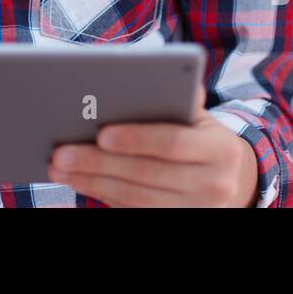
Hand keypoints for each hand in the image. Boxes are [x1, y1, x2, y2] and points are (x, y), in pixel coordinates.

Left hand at [47, 83, 258, 206]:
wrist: (233, 180)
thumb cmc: (202, 137)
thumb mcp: (199, 116)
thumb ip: (178, 97)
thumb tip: (154, 71)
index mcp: (220, 149)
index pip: (173, 144)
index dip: (136, 139)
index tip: (101, 134)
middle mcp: (213, 185)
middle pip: (146, 175)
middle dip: (99, 164)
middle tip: (61, 153)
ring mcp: (196, 210)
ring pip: (135, 199)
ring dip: (92, 183)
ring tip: (59, 168)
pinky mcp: (177, 223)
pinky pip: (132, 213)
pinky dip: (100, 197)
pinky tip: (74, 187)